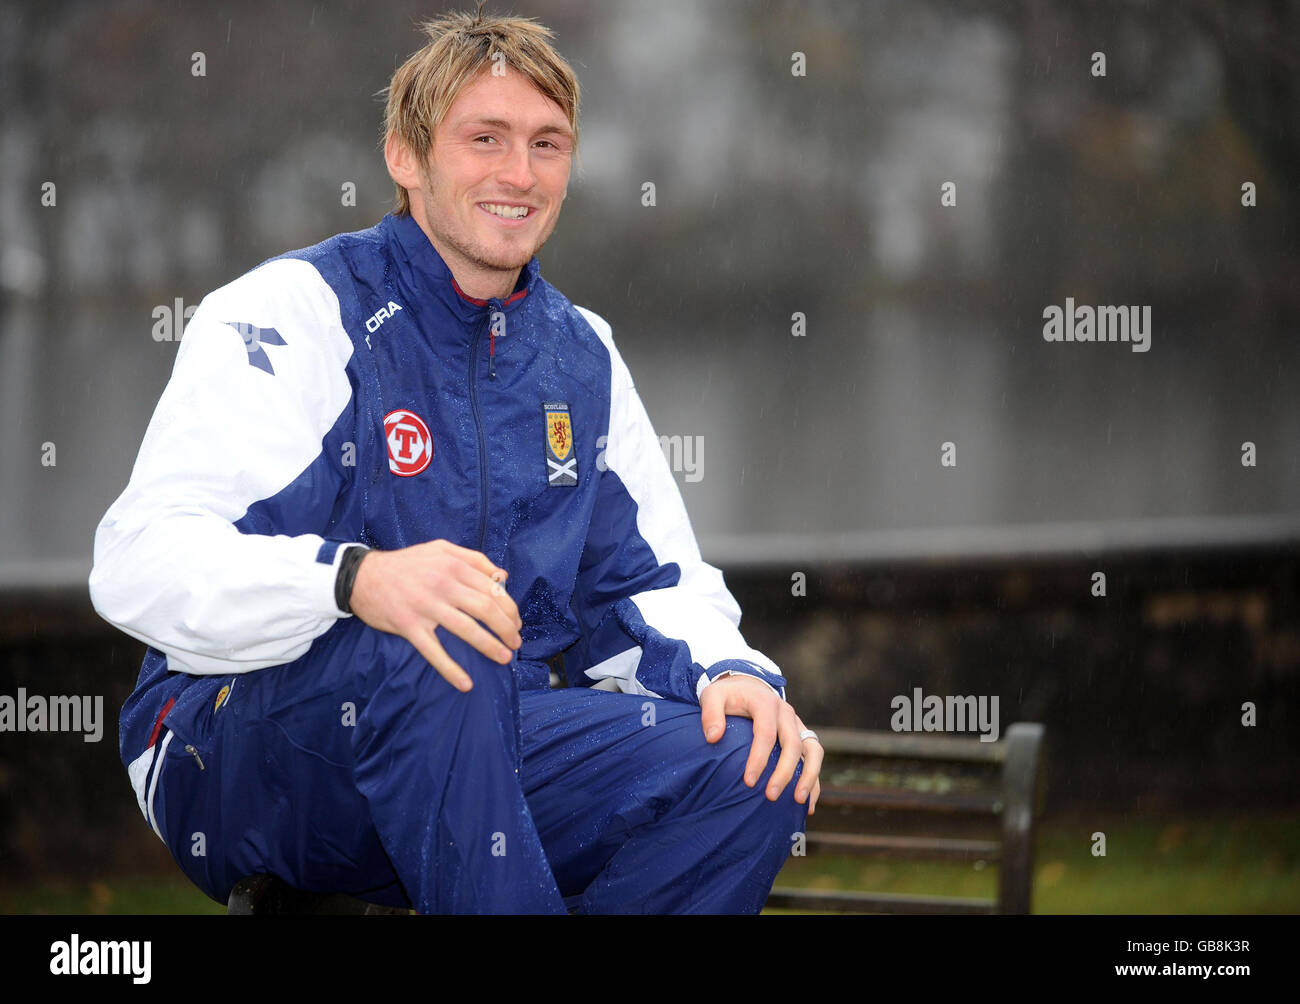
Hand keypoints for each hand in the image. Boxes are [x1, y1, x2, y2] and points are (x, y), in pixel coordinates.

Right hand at [348, 539, 522, 692]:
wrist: (361, 576)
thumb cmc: (405, 563)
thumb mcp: (440, 549)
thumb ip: (473, 558)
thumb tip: (502, 576)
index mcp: (453, 565)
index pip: (492, 589)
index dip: (510, 608)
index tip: (516, 622)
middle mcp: (442, 584)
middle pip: (486, 609)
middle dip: (507, 628)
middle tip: (515, 642)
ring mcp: (425, 607)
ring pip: (467, 630)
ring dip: (490, 646)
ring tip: (504, 658)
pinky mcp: (408, 626)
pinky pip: (433, 651)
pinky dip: (450, 670)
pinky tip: (465, 684)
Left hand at [699, 674, 822, 813]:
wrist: (746, 685)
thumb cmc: (728, 695)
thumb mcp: (713, 696)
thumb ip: (711, 714)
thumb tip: (713, 738)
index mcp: (765, 703)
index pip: (766, 733)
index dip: (759, 758)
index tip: (748, 782)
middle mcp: (786, 713)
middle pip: (792, 743)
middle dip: (784, 772)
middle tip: (771, 796)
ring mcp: (797, 724)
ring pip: (813, 750)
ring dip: (809, 776)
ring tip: (799, 802)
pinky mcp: (802, 735)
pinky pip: (815, 758)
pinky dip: (814, 780)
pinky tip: (807, 805)